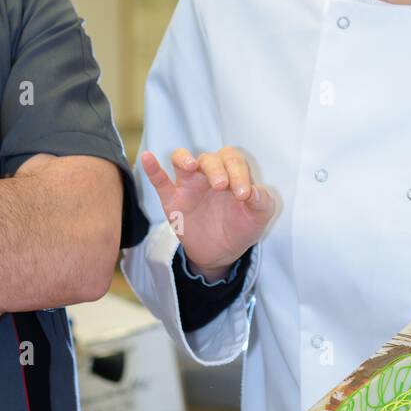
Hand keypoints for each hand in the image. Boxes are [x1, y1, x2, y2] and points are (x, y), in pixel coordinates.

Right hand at [140, 146, 276, 273]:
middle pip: (209, 158)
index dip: (239, 172)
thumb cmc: (241, 227)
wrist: (221, 253)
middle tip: (221, 186)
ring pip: (181, 160)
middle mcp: (209, 174)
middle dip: (216, 169)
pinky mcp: (172, 200)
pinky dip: (153, 169)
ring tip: (190, 166)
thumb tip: (254, 191)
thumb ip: (262, 202)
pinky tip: (148, 157)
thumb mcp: (259, 217)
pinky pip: (160, 181)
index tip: (244, 196)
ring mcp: (189, 185)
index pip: (233, 160)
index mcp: (231, 173)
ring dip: (185, 159)